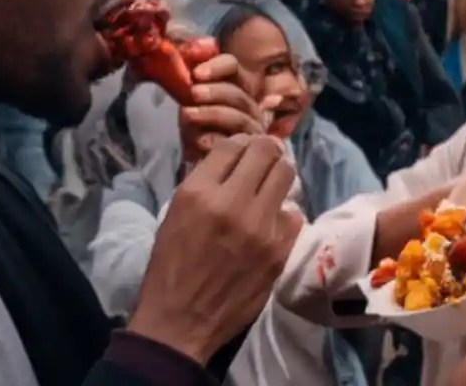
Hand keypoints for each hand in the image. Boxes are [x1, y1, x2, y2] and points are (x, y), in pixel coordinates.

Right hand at [128, 133, 302, 363]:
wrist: (181, 321)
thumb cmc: (171, 266)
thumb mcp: (175, 213)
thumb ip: (204, 182)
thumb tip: (233, 156)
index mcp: (198, 193)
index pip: (233, 145)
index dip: (240, 145)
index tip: (242, 152)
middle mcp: (232, 203)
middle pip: (266, 151)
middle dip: (264, 152)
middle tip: (262, 162)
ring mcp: (261, 227)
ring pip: (286, 175)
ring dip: (277, 176)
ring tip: (268, 188)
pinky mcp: (280, 250)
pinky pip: (294, 214)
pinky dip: (283, 214)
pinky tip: (270, 224)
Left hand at [178, 53, 282, 159]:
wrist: (200, 165)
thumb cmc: (197, 129)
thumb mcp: (191, 104)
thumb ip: (192, 85)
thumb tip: (188, 61)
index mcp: (235, 87)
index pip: (233, 67)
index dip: (218, 66)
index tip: (197, 74)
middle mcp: (249, 107)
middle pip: (238, 94)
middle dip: (215, 91)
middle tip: (193, 93)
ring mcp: (252, 131)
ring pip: (239, 118)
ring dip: (213, 113)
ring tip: (187, 115)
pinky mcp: (248, 153)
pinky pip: (236, 145)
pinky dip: (216, 141)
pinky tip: (200, 142)